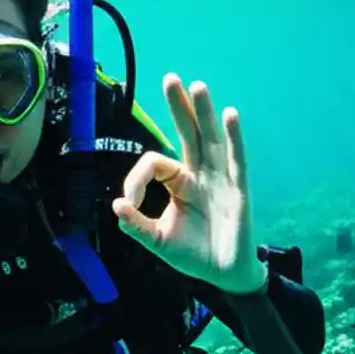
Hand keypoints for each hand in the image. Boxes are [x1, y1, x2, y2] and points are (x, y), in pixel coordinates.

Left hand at [112, 73, 266, 294]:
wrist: (223, 275)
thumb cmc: (192, 254)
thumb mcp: (158, 241)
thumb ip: (137, 225)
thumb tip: (116, 205)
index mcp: (179, 182)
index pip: (155, 163)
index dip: (137, 178)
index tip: (128, 202)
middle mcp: (199, 174)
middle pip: (188, 133)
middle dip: (179, 107)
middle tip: (170, 78)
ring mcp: (220, 179)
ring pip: (210, 140)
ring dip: (204, 113)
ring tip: (197, 86)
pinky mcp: (238, 190)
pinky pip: (236, 160)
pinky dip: (233, 137)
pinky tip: (230, 115)